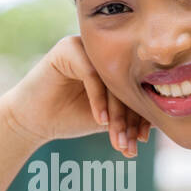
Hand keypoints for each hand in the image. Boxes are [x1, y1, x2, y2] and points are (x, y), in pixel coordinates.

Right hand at [1, 35, 150, 158]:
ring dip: (117, 113)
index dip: (141, 115)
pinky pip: (92, 74)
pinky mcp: (68, 48)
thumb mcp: (106, 119)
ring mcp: (85, 47)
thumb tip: (159, 125)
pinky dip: (98, 100)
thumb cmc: (68, 118)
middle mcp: (101, 52)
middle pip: (125, 83)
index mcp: (113, 64)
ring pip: (111, 80)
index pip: (134, 87)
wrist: (32, 122)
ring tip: (118, 138)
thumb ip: (128, 115)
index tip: (143, 140)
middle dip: (129, 118)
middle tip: (131, 144)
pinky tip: (100, 122)